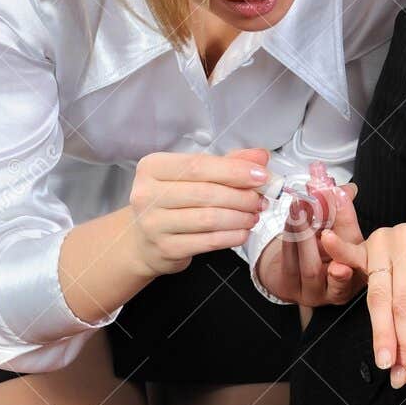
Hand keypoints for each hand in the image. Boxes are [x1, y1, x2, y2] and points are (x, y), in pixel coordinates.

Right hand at [125, 147, 269, 278]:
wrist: (144, 241)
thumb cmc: (172, 202)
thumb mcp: (194, 177)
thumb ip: (227, 163)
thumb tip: (260, 156)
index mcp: (152, 167)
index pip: (198, 165)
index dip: (234, 170)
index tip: (261, 176)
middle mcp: (147, 194)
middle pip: (206, 192)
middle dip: (241, 196)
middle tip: (260, 200)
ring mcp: (153, 224)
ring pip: (209, 218)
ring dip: (240, 217)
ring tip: (253, 215)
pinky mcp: (165, 248)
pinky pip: (208, 241)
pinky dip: (231, 236)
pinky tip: (243, 232)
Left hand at [255, 181, 364, 305]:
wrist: (291, 274)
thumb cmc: (319, 251)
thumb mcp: (336, 231)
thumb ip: (341, 210)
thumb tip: (348, 188)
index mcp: (358, 270)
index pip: (358, 247)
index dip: (348, 220)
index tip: (339, 195)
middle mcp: (342, 288)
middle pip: (341, 263)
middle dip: (333, 233)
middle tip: (322, 204)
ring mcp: (315, 292)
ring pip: (311, 267)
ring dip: (305, 233)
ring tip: (300, 206)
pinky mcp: (291, 290)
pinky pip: (290, 263)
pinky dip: (290, 236)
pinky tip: (291, 216)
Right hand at [319, 222, 405, 387]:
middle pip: (401, 302)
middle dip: (402, 344)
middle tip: (401, 375)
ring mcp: (384, 239)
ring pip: (378, 296)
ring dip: (381, 333)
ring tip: (385, 362)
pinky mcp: (365, 245)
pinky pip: (350, 254)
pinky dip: (339, 252)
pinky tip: (328, 243)